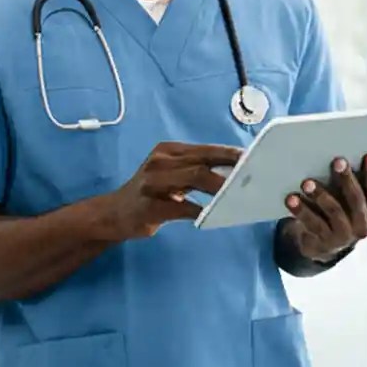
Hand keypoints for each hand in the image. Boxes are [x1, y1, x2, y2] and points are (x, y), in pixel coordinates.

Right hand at [96, 142, 242, 240]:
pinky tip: (210, 217)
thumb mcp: (169, 175)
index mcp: (167, 151)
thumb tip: (232, 173)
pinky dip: (200, 211)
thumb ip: (194, 171)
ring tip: (238, 194)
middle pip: (202, 161)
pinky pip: (182, 207)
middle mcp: (160, 161)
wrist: (113, 213)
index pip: (205, 149)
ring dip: (219, 187)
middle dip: (229, 167)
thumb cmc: (149, 194)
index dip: (229, 153)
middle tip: (252, 175)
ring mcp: (153, 182)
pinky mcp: (150, 206)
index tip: (252, 158)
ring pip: (194, 178)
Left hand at [284, 154, 366, 262]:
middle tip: (337, 160)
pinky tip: (291, 198)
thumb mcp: (358, 199)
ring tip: (307, 182)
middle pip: (356, 201)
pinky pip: (312, 224)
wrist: (321, 245)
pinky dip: (301, 209)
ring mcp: (343, 237)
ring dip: (320, 195)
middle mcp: (362, 228)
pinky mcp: (323, 242)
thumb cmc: (342, 212)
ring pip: (333, 212)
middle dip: (347, 179)